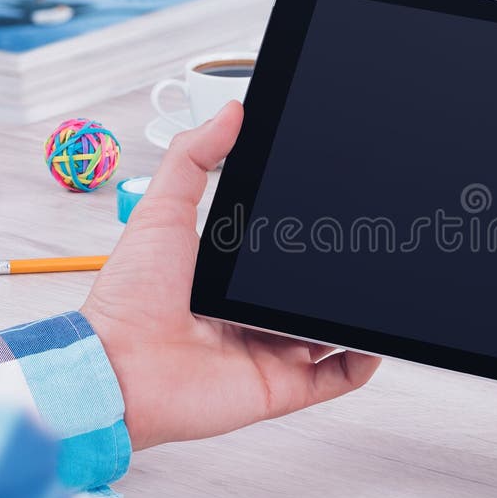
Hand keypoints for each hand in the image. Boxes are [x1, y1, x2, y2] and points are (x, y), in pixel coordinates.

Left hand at [82, 101, 380, 450]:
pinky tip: (373, 338)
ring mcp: (271, 350)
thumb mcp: (162, 212)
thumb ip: (194, 158)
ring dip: (357, 314)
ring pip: (332, 332)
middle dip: (340, 272)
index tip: (334, 206)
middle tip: (364, 245)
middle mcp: (253, 313)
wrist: (117, 369)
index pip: (283, 252)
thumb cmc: (129, 299)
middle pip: (311, 291)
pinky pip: (336, 376)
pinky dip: (363, 360)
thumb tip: (231, 112)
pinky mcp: (281, 385)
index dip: (309, 233)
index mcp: (230, 276)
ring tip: (378, 286)